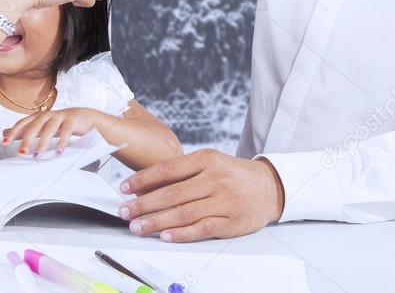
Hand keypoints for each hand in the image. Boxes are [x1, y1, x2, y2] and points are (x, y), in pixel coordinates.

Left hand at [2, 108, 106, 156]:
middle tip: (21, 153)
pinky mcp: (72, 121)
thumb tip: (4, 133)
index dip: (13, 132)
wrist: (84, 117)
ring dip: (42, 142)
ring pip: (49, 128)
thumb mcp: (41, 126)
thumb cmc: (60, 123)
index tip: (4, 143)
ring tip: (37, 155)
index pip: (23, 123)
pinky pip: (66, 131)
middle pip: (34, 126)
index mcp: (38, 116)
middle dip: (27, 140)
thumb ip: (24, 130)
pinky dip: (62, 142)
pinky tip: (58, 152)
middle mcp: (47, 115)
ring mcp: (60, 117)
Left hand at [117, 150, 284, 242]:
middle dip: (144, 203)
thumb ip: (183, 172)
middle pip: (172, 193)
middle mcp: (215, 179)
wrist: (270, 187)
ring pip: (184, 212)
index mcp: (206, 159)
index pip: (168, 168)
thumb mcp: (210, 162)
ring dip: (157, 221)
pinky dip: (182, 233)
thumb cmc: (232, 174)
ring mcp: (223, 201)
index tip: (124, 187)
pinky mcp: (231, 222)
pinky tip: (165, 236)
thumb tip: (147, 185)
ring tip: (137, 226)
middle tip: (124, 211)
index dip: (143, 179)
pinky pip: (202, 228)